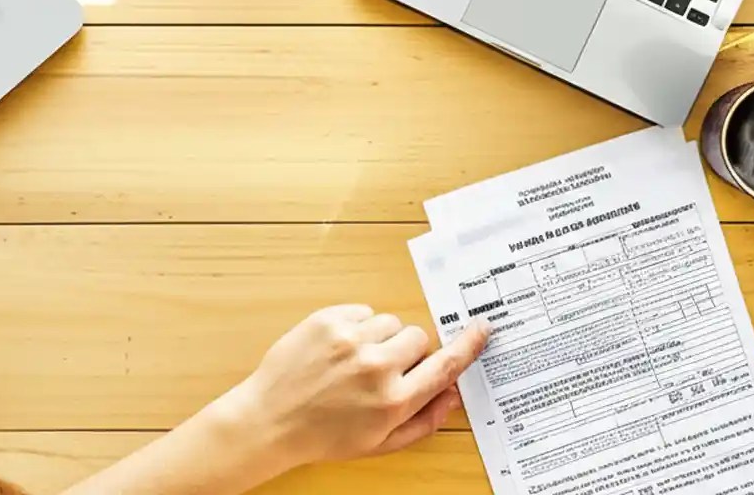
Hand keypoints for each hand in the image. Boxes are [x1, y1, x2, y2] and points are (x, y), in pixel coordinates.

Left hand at [228, 305, 490, 469]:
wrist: (271, 420)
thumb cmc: (325, 436)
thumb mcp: (380, 443)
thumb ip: (424, 420)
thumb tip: (453, 393)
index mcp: (394, 400)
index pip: (444, 365)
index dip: (467, 345)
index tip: (481, 329)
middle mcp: (376, 367)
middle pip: (418, 337)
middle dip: (408, 351)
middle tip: (385, 369)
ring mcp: (350, 339)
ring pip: (390, 322)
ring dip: (381, 337)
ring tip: (355, 361)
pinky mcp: (328, 320)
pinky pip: (362, 310)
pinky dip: (357, 325)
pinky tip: (339, 350)